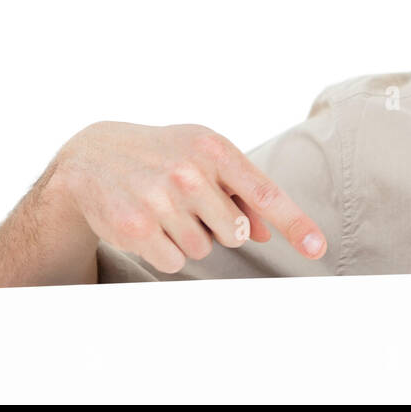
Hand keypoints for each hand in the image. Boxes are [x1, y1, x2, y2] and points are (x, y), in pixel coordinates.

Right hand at [54, 121, 327, 273]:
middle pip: (233, 232)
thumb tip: (264, 232)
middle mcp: (188, 173)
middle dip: (218, 227)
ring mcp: (159, 200)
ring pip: (203, 249)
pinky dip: (165, 250)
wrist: (92, 156)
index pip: (265, 193)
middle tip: (190, 204)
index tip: (318, 248)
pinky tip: (147, 223)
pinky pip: (173, 262)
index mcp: (214, 149)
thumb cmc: (163, 154)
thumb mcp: (203, 157)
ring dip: (188, 237)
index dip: (295, 224)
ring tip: (163, 209)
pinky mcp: (134, 227)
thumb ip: (240, 190)